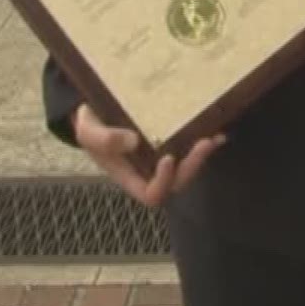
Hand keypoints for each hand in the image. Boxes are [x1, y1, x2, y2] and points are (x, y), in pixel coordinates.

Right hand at [73, 104, 222, 206]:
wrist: (93, 111)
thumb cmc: (90, 127)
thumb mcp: (88, 132)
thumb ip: (105, 139)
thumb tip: (134, 141)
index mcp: (130, 177)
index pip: (152, 194)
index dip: (163, 182)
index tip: (168, 158)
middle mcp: (149, 172)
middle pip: (177, 183)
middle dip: (192, 166)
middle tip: (204, 143)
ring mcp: (160, 159)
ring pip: (186, 168)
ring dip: (202, 156)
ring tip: (214, 137)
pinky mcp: (168, 142)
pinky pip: (188, 149)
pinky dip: (202, 142)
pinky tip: (216, 129)